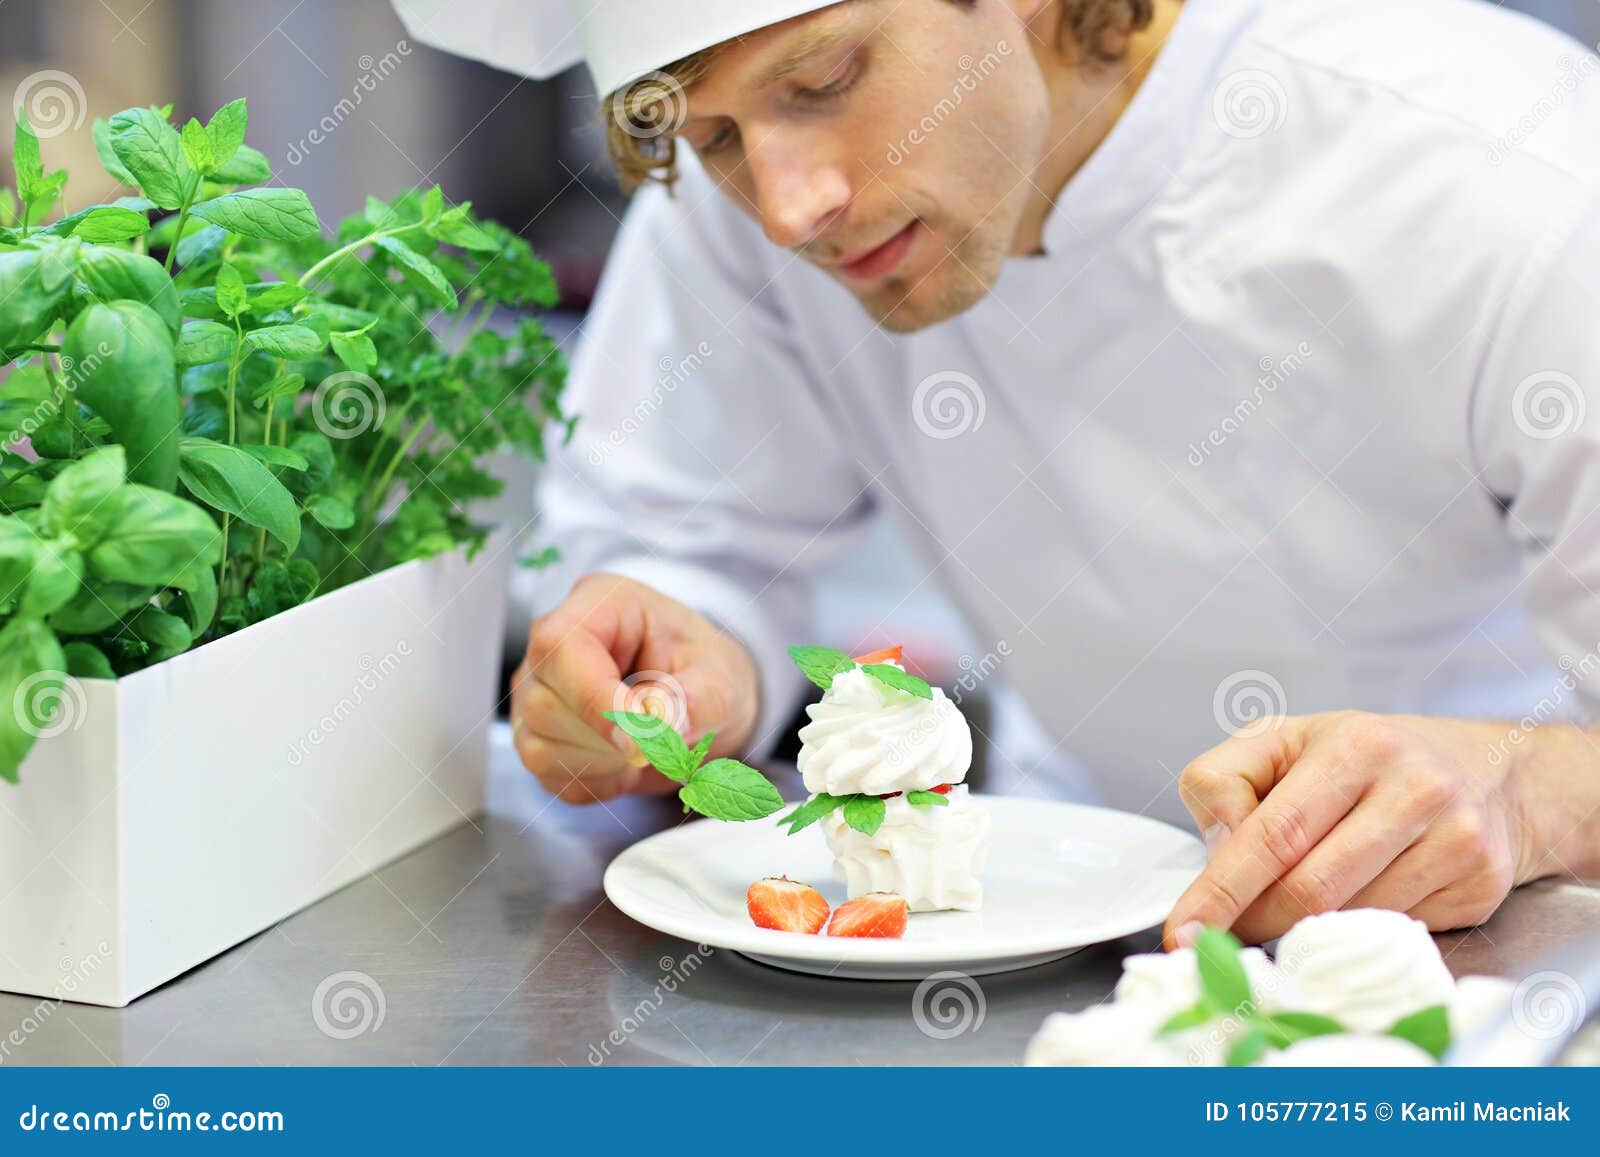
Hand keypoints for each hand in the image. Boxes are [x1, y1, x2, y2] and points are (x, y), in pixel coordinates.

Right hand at [512, 572, 759, 803]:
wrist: (699, 703)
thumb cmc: (704, 672)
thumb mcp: (723, 679)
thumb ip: (700, 698)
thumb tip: (662, 719)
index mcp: (599, 604)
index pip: (562, 645)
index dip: (594, 699)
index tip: (639, 743)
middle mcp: (553, 646)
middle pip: (544, 703)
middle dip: (608, 738)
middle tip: (662, 740)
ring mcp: (535, 693)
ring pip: (539, 747)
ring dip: (604, 763)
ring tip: (647, 746)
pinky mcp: (535, 737)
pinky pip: (549, 777)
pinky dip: (596, 782)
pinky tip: (625, 762)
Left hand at [1162, 711, 1537, 947]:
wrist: (1483, 769)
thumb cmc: (1360, 757)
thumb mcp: (1280, 742)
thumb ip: (1223, 783)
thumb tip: (1217, 851)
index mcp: (1354, 746)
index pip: (1273, 834)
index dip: (1222, 890)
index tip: (1183, 930)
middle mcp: (1414, 789)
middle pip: (1310, 889)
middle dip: (1256, 920)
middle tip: (1228, 932)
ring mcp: (1456, 839)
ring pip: (1349, 919)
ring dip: (1304, 928)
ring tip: (1294, 904)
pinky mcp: (1481, 883)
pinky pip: (1393, 932)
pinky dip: (1356, 927)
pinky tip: (1358, 897)